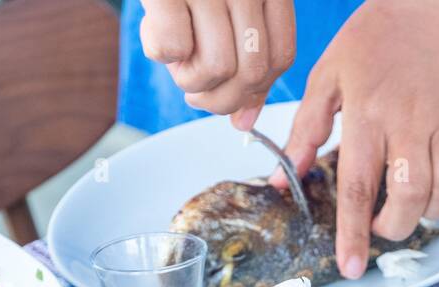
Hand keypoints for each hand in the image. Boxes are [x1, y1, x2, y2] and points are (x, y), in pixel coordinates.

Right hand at [140, 0, 295, 129]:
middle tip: (196, 92)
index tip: (231, 95)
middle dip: (221, 98)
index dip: (256, 89)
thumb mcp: (227, 11)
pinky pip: (173, 47)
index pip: (280, 57)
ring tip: (178, 65)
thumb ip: (243, 60)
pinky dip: (162, 54)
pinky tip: (157, 37)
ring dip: (191, 82)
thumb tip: (244, 123)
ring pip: (218, 66)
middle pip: (252, 71)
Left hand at [273, 0, 438, 278]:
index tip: (351, 266)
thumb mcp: (327, 78)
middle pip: (409, 197)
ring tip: (414, 201)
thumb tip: (283, 178)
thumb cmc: (374, 41)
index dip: (353, 234)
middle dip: (394, 227)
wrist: (430, 5)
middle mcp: (408, 123)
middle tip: (382, 223)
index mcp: (366, 116)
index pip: (356, 187)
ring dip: (431, 208)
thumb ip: (305, 131)